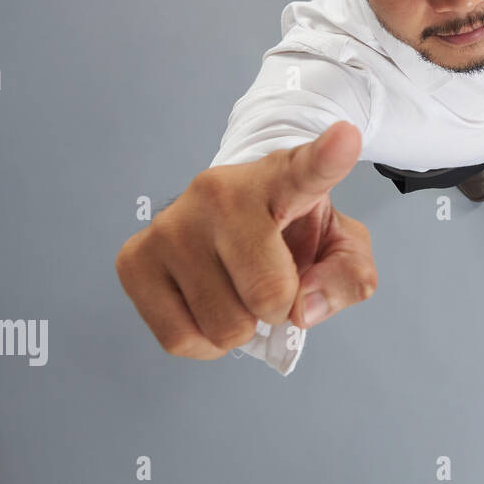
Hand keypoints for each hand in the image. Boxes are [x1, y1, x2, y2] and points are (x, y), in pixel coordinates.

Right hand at [114, 121, 377, 360]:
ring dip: (241, 326)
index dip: (329, 158)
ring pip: (224, 326)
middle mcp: (219, 192)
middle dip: (280, 307)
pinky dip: (206, 343)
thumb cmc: (288, 231)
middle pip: (269, 293)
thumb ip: (349, 275)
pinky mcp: (134, 260)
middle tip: (270, 279)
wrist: (227, 220)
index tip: (345, 140)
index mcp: (281, 177)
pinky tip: (208, 306)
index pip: (308, 170)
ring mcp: (170, 224)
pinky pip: (182, 339)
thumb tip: (302, 309)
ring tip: (235, 287)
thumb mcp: (339, 245)